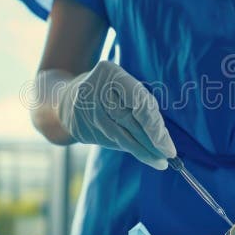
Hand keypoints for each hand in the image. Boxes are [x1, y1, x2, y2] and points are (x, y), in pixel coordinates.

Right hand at [57, 61, 175, 169]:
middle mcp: (95, 90)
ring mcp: (84, 110)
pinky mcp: (79, 128)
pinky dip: (128, 148)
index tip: (169, 146)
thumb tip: (162, 137)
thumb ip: (141, 104)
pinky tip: (142, 154)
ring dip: (142, 152)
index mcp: (110, 72)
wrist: (64, 97)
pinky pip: (110, 141)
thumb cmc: (108, 89)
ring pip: (119, 136)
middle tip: (169, 156)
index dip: (155, 128)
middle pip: (129, 122)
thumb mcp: (124, 84)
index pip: (139, 103)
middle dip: (152, 142)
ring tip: (160, 162)